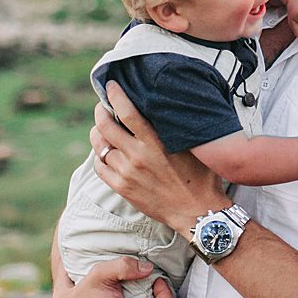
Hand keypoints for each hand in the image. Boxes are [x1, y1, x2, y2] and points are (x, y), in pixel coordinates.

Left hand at [93, 79, 224, 227]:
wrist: (196, 211)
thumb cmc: (199, 177)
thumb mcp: (191, 146)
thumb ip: (173, 129)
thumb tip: (163, 108)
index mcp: (155, 142)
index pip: (127, 112)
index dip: (115, 96)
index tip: (111, 87)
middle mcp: (138, 156)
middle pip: (105, 126)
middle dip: (100, 112)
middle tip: (103, 106)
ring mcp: (127, 173)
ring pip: (100, 146)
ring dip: (97, 133)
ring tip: (102, 128)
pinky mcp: (122, 188)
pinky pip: (99, 167)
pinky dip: (99, 156)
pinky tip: (106, 153)